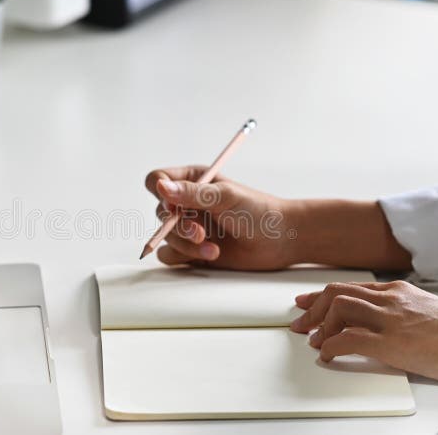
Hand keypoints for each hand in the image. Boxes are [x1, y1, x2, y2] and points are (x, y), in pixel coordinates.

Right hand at [144, 165, 411, 271]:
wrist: (280, 239)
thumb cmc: (259, 211)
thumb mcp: (226, 197)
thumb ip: (193, 193)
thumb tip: (161, 187)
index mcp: (193, 180)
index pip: (156, 180)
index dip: (160, 193)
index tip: (174, 205)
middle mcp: (187, 203)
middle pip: (159, 213)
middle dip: (178, 226)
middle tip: (200, 232)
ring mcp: (189, 227)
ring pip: (165, 238)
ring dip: (186, 246)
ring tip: (213, 249)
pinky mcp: (192, 250)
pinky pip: (171, 256)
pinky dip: (187, 258)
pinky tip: (211, 255)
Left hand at [290, 280, 437, 387]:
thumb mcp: (426, 309)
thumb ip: (402, 310)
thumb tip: (382, 321)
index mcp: (398, 290)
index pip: (351, 286)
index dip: (324, 295)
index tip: (307, 302)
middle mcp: (390, 299)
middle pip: (337, 292)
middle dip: (312, 306)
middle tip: (299, 322)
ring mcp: (389, 319)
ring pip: (339, 307)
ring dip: (319, 324)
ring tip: (313, 340)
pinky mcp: (390, 342)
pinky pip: (348, 339)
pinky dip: (331, 346)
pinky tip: (326, 353)